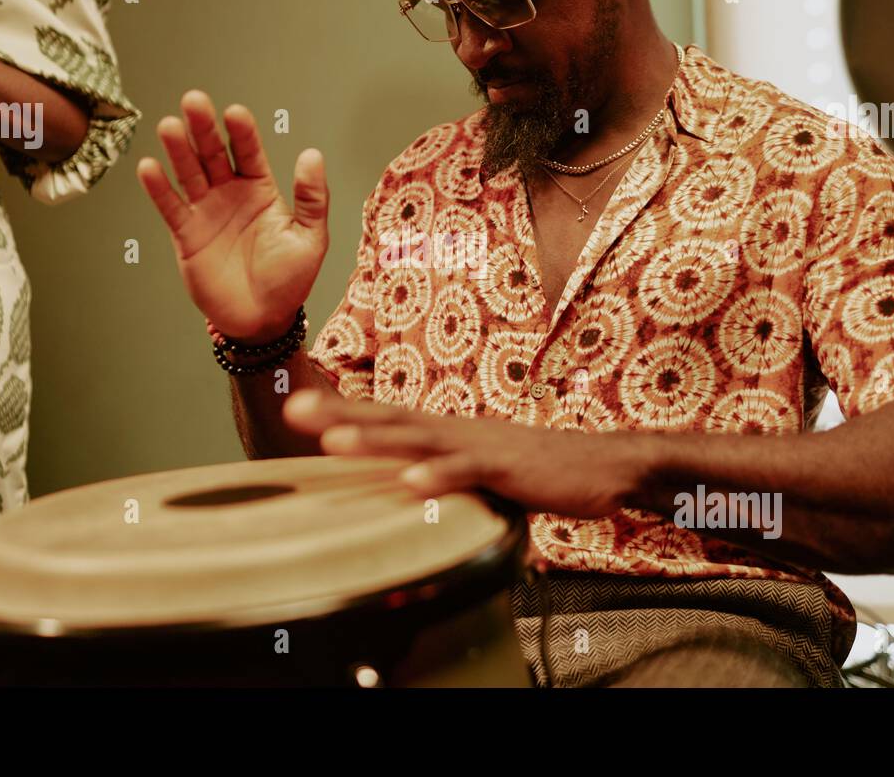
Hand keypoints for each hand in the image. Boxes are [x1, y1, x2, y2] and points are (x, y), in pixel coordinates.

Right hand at [137, 91, 328, 341]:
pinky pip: (171, 207)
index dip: (241, 132)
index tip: (234, 113)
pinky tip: (150, 167)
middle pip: (213, 153)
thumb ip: (311, 198)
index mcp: (261, 189)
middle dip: (203, 128)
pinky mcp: (186, 234)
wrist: (262, 320)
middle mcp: (230, 193)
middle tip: (194, 101)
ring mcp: (206, 211)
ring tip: (169, 126)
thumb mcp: (310, 238)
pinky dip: (159, 188)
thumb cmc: (289, 280)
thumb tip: (312, 155)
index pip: (248, 152)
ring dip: (178, 150)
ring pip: (189, 173)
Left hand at [282, 389, 639, 517]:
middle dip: (340, 414)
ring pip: (420, 441)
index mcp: (446, 431)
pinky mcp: (510, 469)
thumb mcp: (476, 471)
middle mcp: (456, 431)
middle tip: (293, 408)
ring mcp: (482, 447)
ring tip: (334, 443)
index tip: (294, 405)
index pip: (385, 415)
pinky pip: (471, 473)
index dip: (340, 409)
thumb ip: (439, 475)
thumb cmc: (536, 470)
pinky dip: (440, 478)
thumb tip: (399, 489)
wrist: (600, 465)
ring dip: (376, 441)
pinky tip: (412, 484)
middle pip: (390, 418)